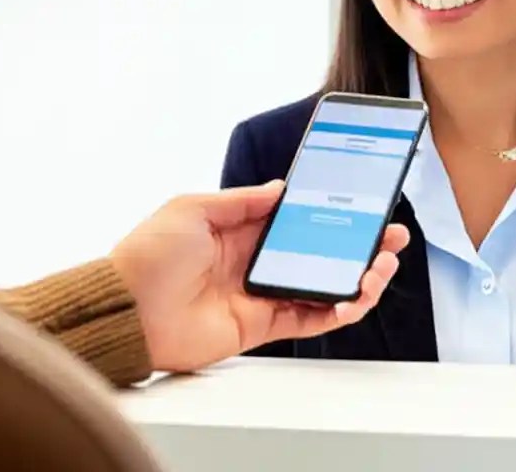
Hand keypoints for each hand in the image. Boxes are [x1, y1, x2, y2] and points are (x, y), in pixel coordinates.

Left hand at [109, 181, 408, 372]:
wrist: (124, 311)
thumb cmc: (147, 256)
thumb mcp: (192, 208)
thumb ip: (242, 201)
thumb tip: (280, 188)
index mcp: (240, 230)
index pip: (299, 219)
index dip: (333, 213)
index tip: (363, 204)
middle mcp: (256, 262)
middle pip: (322, 252)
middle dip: (360, 244)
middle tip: (391, 236)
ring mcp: (261, 295)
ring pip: (324, 286)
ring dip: (358, 277)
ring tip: (380, 267)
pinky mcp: (261, 326)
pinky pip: (309, 318)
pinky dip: (337, 311)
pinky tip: (354, 298)